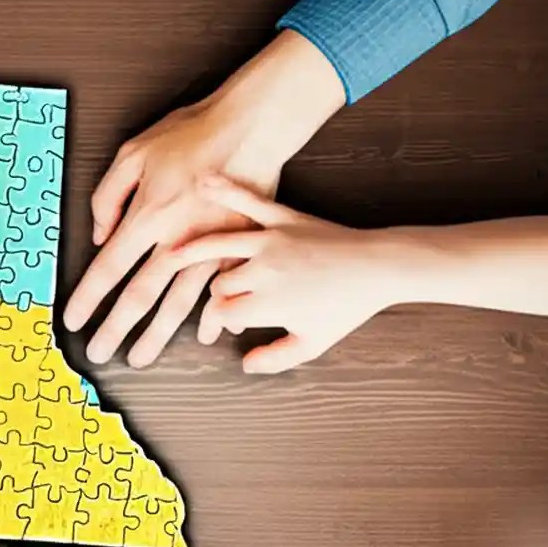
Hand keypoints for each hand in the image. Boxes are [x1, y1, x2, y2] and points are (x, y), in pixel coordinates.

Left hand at [62, 100, 281, 368]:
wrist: (251, 125)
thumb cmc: (190, 134)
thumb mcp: (133, 153)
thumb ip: (108, 197)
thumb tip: (99, 236)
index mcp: (148, 215)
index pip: (108, 268)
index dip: (88, 298)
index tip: (74, 321)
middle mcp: (178, 238)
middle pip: (139, 296)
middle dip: (116, 329)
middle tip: (100, 353)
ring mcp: (212, 246)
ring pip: (179, 302)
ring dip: (157, 335)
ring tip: (140, 358)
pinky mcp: (240, 246)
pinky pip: (224, 290)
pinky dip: (215, 316)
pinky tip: (205, 335)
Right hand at [173, 185, 397, 373]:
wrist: (379, 267)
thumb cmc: (345, 308)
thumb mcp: (313, 343)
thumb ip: (276, 358)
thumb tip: (245, 364)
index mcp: (267, 304)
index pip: (222, 313)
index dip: (220, 321)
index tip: (227, 323)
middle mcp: (262, 272)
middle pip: (217, 284)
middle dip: (215, 293)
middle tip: (219, 296)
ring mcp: (270, 242)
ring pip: (215, 246)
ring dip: (188, 250)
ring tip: (168, 252)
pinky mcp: (282, 218)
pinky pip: (248, 202)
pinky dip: (225, 190)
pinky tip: (202, 182)